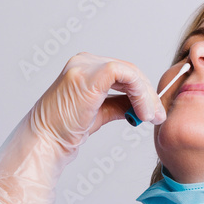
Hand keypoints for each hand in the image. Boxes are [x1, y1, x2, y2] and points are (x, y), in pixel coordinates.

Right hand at [29, 52, 164, 152]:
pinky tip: (142, 112)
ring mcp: (85, 66)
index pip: (123, 72)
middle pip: (129, 70)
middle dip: (148, 95)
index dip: (142, 91)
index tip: (153, 112)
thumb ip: (118, 104)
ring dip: (146, 96)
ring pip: (131, 72)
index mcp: (83, 68)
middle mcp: (83, 62)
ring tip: (151, 117)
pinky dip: (140, 93)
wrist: (45, 141)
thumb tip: (139, 106)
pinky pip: (127, 75)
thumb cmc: (63, 132)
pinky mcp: (90, 75)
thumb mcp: (98, 114)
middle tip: (158, 116)